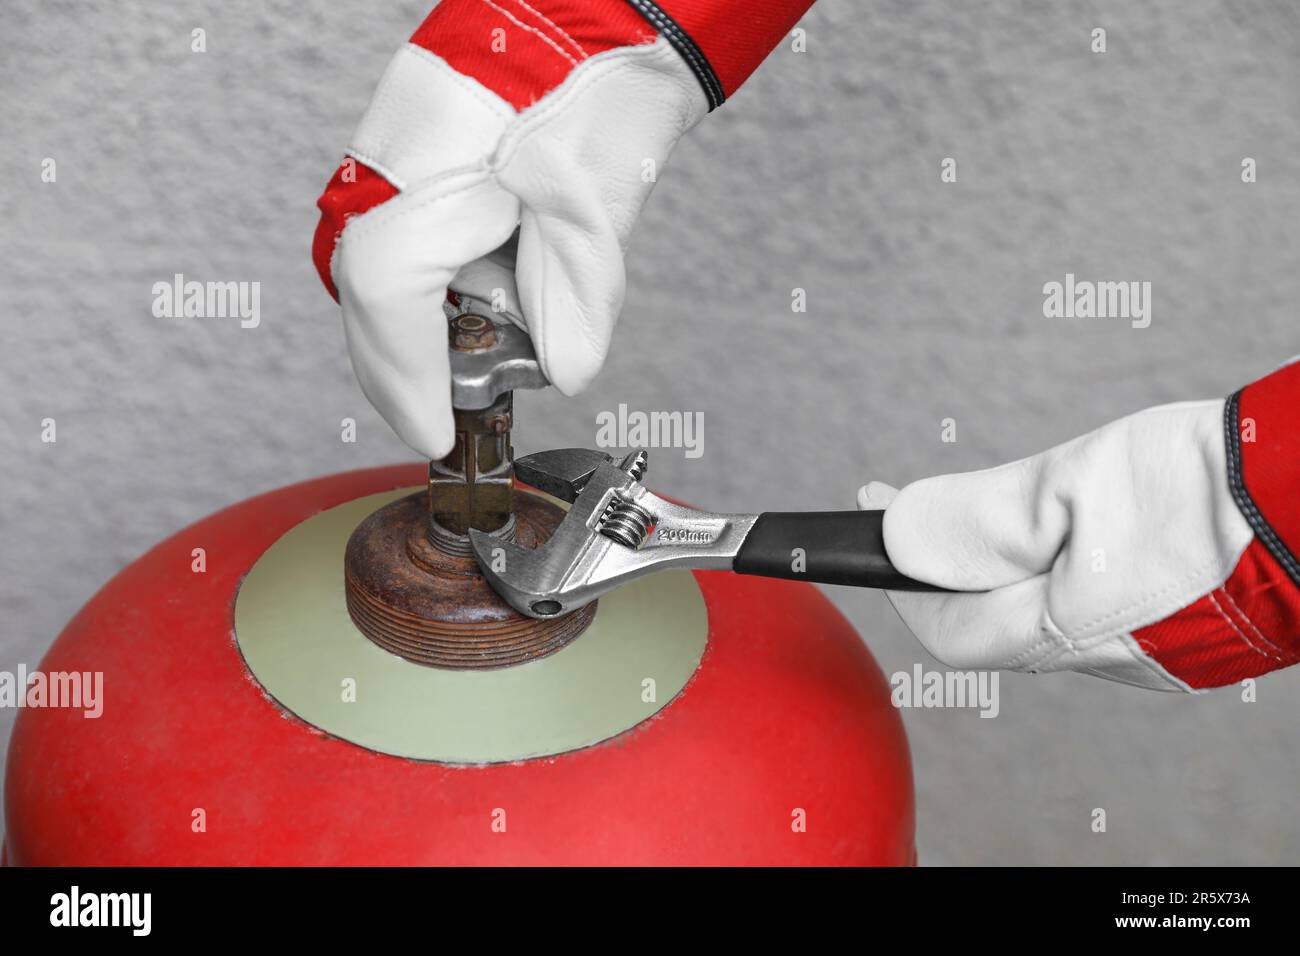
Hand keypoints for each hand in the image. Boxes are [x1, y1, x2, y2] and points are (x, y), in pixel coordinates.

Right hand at [313, 3, 708, 458]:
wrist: (602, 12)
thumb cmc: (600, 76)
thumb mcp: (598, 202)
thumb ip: (574, 297)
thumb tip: (565, 369)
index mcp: (424, 167)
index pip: (387, 296)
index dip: (407, 382)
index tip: (436, 436)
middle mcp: (383, 164)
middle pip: (365, 293)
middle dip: (406, 368)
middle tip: (449, 416)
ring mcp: (384, 159)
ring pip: (371, 273)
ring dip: (420, 327)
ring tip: (484, 348)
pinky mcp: (400, 162)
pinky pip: (390, 244)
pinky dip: (427, 289)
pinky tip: (476, 298)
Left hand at [860, 397, 1298, 690]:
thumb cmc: (1214, 491)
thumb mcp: (1072, 487)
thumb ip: (977, 520)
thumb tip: (896, 536)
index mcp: (1063, 631)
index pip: (944, 625)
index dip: (897, 571)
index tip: (872, 509)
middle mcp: (1099, 655)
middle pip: (986, 618)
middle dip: (943, 561)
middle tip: (915, 500)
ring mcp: (1142, 648)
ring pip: (1037, 610)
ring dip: (998, 562)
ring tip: (993, 505)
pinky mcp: (1176, 630)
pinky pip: (1085, 605)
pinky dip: (1052, 568)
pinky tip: (1065, 528)